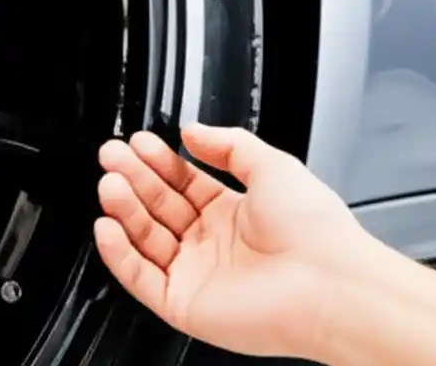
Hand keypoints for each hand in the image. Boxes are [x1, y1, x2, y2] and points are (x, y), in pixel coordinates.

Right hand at [94, 123, 379, 358]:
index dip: (158, 162)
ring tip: (110, 182)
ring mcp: (197, 275)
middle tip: (112, 155)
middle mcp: (213, 245)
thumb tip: (192, 130)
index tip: (138, 143)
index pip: (182, 183)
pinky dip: (118, 254)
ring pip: (145, 239)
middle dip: (134, 178)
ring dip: (124, 209)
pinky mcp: (183, 304)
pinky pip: (140, 278)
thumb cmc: (314, 230)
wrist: (328, 284)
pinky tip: (108, 226)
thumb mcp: (273, 165)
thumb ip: (229, 144)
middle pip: (159, 207)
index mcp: (235, 214)